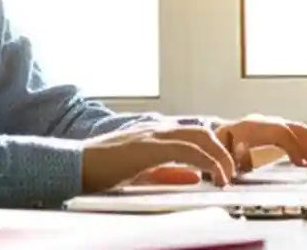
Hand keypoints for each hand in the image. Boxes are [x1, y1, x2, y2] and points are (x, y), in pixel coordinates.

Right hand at [81, 122, 236, 193]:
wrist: (76, 164)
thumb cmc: (104, 169)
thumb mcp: (143, 172)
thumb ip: (169, 173)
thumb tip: (195, 176)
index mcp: (156, 133)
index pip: (194, 133)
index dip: (215, 148)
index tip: (225, 166)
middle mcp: (157, 129)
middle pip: (202, 131)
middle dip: (222, 151)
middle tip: (230, 172)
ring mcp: (152, 135)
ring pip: (198, 136)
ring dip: (217, 156)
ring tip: (224, 176)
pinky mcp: (148, 147)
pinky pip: (184, 149)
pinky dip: (203, 160)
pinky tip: (210, 174)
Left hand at [214, 114, 306, 179]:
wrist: (209, 138)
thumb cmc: (214, 149)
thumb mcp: (218, 154)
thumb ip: (227, 159)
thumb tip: (234, 165)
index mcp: (252, 127)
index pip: (281, 132)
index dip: (294, 147)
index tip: (303, 165)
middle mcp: (265, 123)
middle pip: (298, 129)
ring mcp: (273, 127)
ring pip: (302, 133)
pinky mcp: (277, 135)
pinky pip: (300, 139)